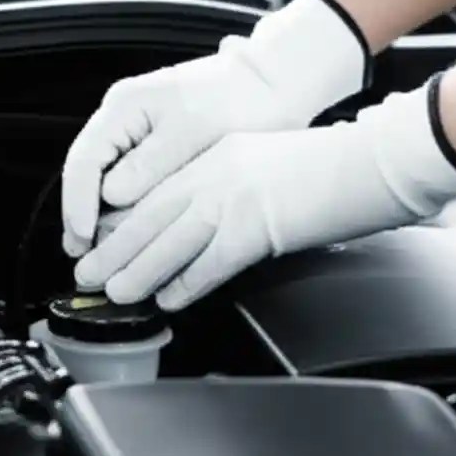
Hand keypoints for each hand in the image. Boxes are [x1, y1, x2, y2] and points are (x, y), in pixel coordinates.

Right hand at [61, 0, 369, 257]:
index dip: (77, 202)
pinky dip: (124, 209)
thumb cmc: (239, 101)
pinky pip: (129, 181)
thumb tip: (111, 197)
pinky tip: (127, 234)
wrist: (273, 85)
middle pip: (88, 172)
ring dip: (100, 216)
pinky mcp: (156, 146)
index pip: (84, 160)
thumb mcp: (191, 134)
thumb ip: (149, 165)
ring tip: (99, 252)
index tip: (82, 236)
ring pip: (105, 180)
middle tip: (81, 255)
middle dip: (81, 214)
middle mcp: (123, 117)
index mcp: (125, 106)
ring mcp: (138, 132)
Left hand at [73, 77, 455, 309]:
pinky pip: (209, 265)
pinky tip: (170, 299)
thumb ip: (230, 184)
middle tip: (88, 269)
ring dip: (137, 271)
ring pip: (169, 243)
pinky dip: (185, 285)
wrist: (367, 162)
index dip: (123, 218)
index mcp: (218, 156)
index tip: (100, 237)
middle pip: (151, 216)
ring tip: (115, 292)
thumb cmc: (326, 165)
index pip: (157, 189)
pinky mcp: (253, 232)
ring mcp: (233, 203)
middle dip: (113, 247)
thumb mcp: (264, 162)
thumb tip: (207, 219)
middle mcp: (217, 176)